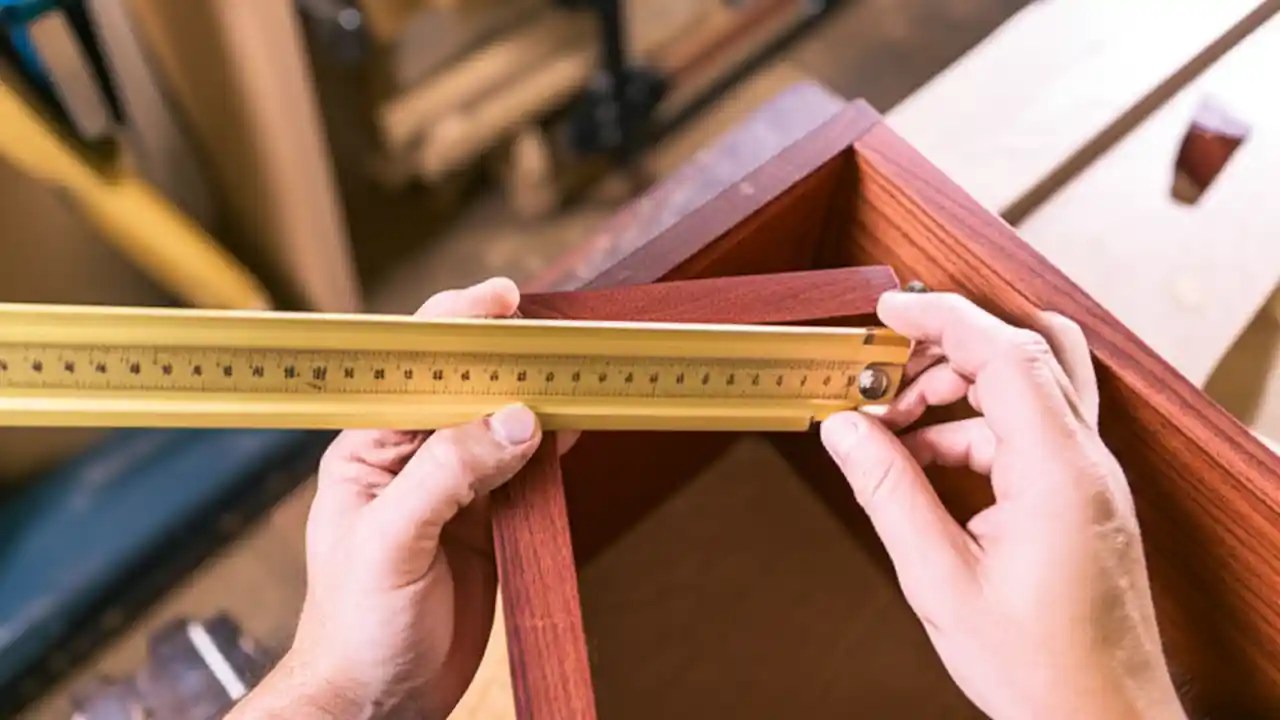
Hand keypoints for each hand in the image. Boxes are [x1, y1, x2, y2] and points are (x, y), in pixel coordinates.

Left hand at [230, 278, 542, 718]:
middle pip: (467, 386)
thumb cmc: (353, 627)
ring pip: (504, 423)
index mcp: (369, 448)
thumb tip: (517, 419)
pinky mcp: (489, 520)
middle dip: (511, 356)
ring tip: (582, 370)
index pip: (414, 367)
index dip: (459, 325)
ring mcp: (455, 487)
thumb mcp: (391, 542)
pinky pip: (528, 470)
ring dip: (540, 398)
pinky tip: (580, 424)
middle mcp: (412, 458)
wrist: (378, 701)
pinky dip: (556, 446)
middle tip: (560, 335)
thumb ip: (449, 473)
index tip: (505, 300)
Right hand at [820, 291, 1184, 719]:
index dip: (944, 318)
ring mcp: (1087, 477)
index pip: (1005, 354)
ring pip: (1026, 389)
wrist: (1101, 719)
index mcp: (1058, 473)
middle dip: (948, 348)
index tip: (891, 310)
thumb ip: (889, 494)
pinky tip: (923, 462)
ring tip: (893, 424)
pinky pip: (1025, 432)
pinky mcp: (1079, 495)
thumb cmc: (1041, 667)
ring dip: (958, 391)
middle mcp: (1084, 461)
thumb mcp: (940, 581)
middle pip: (1025, 354)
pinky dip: (971, 430)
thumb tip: (846, 430)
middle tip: (884, 372)